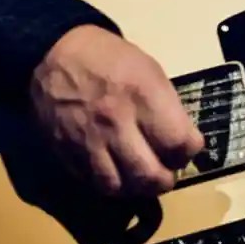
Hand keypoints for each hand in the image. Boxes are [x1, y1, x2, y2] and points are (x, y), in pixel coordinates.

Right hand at [30, 25, 204, 197]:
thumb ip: (166, 106)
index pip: (178, 142)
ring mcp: (88, 141)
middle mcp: (116, 122)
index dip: (189, 151)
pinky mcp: (66, 152)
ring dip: (137, 189)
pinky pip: (92, 182)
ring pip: (119, 187)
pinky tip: (119, 174)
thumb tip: (180, 138)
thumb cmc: (110, 58)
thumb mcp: (150, 70)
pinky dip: (111, 185)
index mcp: (143, 96)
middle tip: (168, 173)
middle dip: (165, 180)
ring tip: (143, 178)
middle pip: (148, 174)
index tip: (188, 148)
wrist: (55, 54)